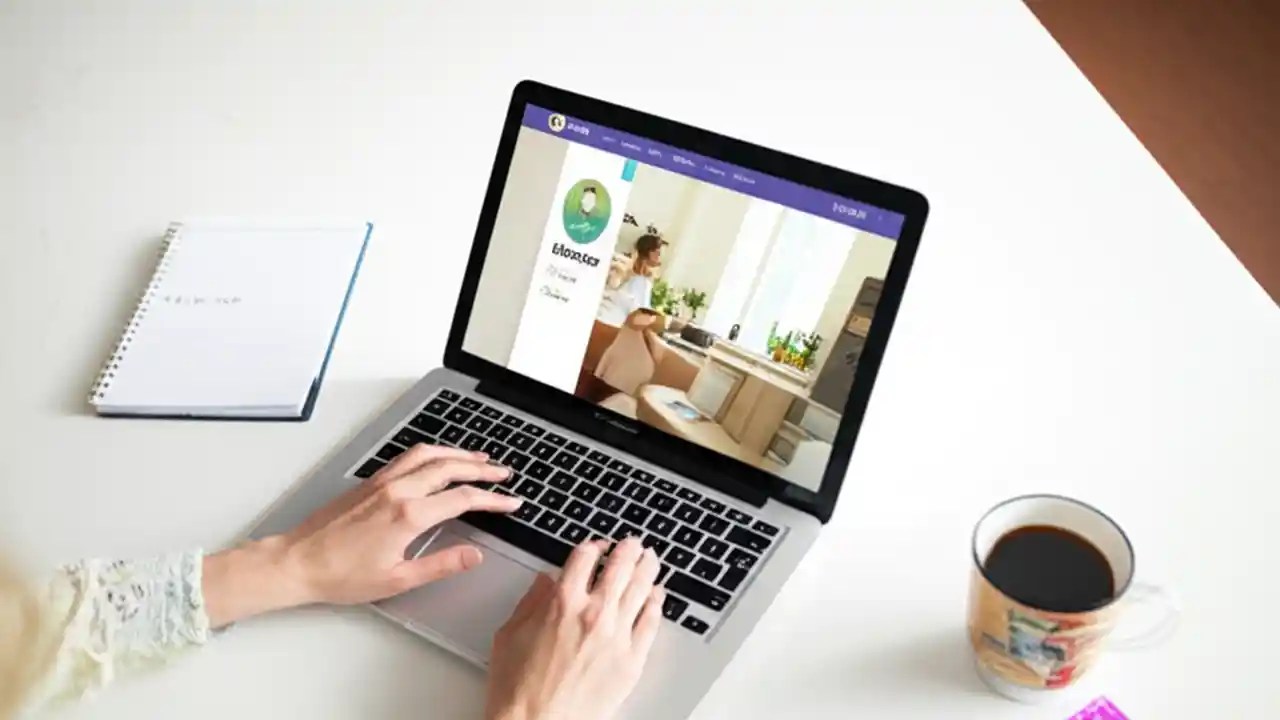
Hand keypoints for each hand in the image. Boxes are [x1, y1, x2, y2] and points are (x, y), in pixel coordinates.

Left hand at [203, 444, 519, 627]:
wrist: (297, 562)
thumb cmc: (341, 575)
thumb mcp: (398, 579)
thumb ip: (441, 564)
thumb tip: (474, 555)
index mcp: (408, 515)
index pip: (463, 499)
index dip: (493, 500)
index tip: (511, 503)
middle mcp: (397, 491)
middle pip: (450, 468)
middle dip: (482, 469)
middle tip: (504, 474)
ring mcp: (382, 482)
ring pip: (428, 454)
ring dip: (458, 454)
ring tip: (479, 459)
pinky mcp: (370, 482)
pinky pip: (408, 457)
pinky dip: (432, 453)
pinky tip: (438, 459)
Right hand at [485, 537, 664, 719]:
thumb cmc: (518, 688)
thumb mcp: (510, 634)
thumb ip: (531, 601)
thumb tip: (545, 582)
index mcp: (561, 602)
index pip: (584, 557)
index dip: (593, 547)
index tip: (597, 547)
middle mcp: (593, 613)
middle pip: (620, 568)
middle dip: (628, 551)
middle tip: (633, 544)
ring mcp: (616, 636)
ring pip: (640, 590)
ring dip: (647, 569)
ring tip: (650, 560)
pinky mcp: (632, 660)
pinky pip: (650, 624)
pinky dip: (655, 605)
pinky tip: (657, 596)